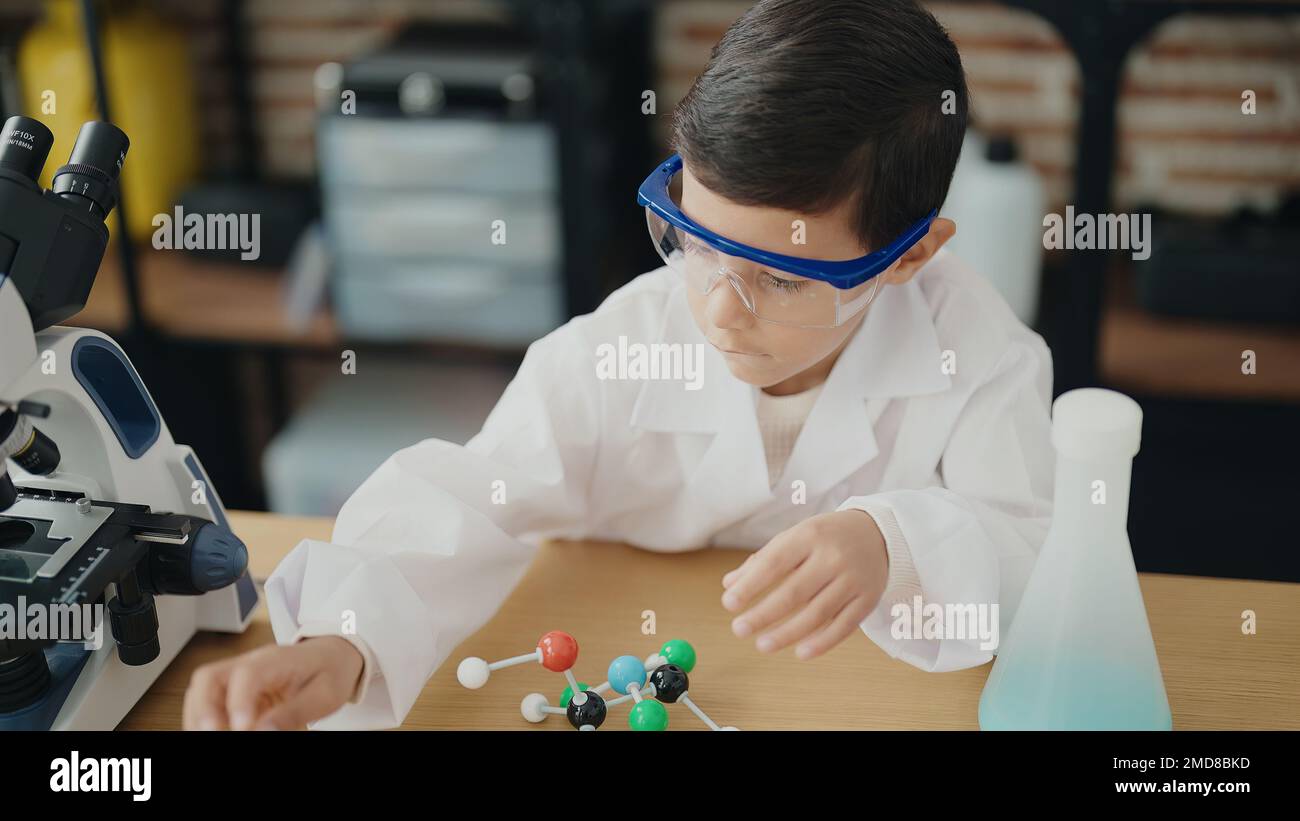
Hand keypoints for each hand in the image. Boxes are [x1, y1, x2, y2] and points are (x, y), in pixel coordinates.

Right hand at [183, 636, 364, 729]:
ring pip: (201, 689)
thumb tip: (262, 731)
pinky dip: (204, 719)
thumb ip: (294, 713)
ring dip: (199, 716)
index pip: (247, 675)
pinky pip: (208, 701)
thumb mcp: (325, 695)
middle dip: (203, 710)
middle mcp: (250, 662)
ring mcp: (238, 674)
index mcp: (276, 660)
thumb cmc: (330, 671)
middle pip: (208, 677)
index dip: (239, 702)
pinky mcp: (235, 689)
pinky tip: (216, 730)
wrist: (333, 655)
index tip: (243, 728)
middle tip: (212, 733)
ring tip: (210, 735)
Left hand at [721, 509, 887, 659]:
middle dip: (763, 614)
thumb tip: (730, 585)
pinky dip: (822, 643)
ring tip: (762, 645)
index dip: (750, 586)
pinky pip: (844, 626)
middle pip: (793, 592)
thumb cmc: (825, 538)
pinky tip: (800, 653)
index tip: (729, 604)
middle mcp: (832, 556)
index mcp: (809, 535)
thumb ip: (763, 560)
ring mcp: (853, 579)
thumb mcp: (795, 537)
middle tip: (739, 629)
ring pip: (817, 613)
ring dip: (787, 634)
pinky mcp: (868, 599)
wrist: (878, 533)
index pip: (774, 563)